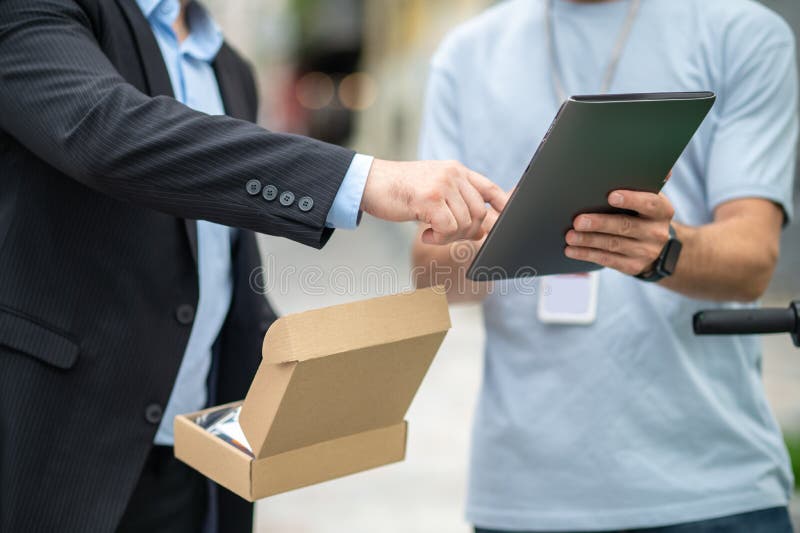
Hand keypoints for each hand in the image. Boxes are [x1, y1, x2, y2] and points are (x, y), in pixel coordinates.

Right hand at [361, 159, 506, 244]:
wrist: (370, 183)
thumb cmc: (400, 190)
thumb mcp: (433, 191)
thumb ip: (456, 204)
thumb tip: (481, 230)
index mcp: (456, 170)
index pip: (489, 188)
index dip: (504, 205)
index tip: (508, 220)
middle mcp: (453, 174)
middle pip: (479, 213)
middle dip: (467, 232)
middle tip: (445, 235)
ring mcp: (442, 184)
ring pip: (465, 223)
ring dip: (449, 237)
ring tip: (431, 232)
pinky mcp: (429, 198)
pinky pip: (449, 228)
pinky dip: (439, 238)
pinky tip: (425, 234)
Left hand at [564, 190, 674, 275]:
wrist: (654, 246)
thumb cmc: (642, 214)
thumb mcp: (648, 198)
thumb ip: (643, 182)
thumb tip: (659, 168)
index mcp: (662, 211)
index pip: (649, 203)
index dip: (631, 200)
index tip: (611, 196)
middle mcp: (656, 232)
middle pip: (626, 226)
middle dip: (599, 223)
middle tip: (578, 221)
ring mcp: (646, 252)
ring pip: (613, 244)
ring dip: (588, 240)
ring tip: (570, 236)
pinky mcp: (633, 266)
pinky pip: (607, 260)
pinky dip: (587, 254)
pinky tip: (571, 250)